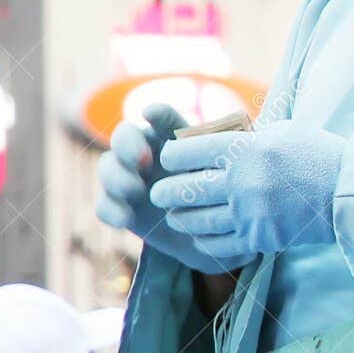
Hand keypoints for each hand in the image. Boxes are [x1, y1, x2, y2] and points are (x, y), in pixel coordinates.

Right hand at [96, 105, 256, 274]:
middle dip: (127, 146)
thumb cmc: (225, 203)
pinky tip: (126, 219)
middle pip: (124, 137)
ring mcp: (129, 180)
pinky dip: (111, 210)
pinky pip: (103, 205)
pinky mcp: (121, 208)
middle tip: (143, 162)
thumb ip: (232, 164)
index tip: (152, 113)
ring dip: (118, 177)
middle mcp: (147, 154)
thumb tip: (250, 141)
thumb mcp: (233, 183)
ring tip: (136, 192)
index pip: (162, 117)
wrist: (212, 240)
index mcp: (174, 140)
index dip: (156, 112)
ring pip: (107, 168)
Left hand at [151, 121, 345, 258]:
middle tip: (160, 193)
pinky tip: (200, 236)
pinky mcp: (259, 238)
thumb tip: (208, 138)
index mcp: (246, 148)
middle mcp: (243, 181)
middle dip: (166, 192)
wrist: (349, 192)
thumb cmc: (317, 154)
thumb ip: (242, 136)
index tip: (169, 159)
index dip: (171, 156)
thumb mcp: (279, 132)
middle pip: (185, 189)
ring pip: (197, 220)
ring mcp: (250, 213)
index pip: (188, 152)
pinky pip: (218, 244)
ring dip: (180, 218)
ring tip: (176, 215)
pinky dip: (203, 240)